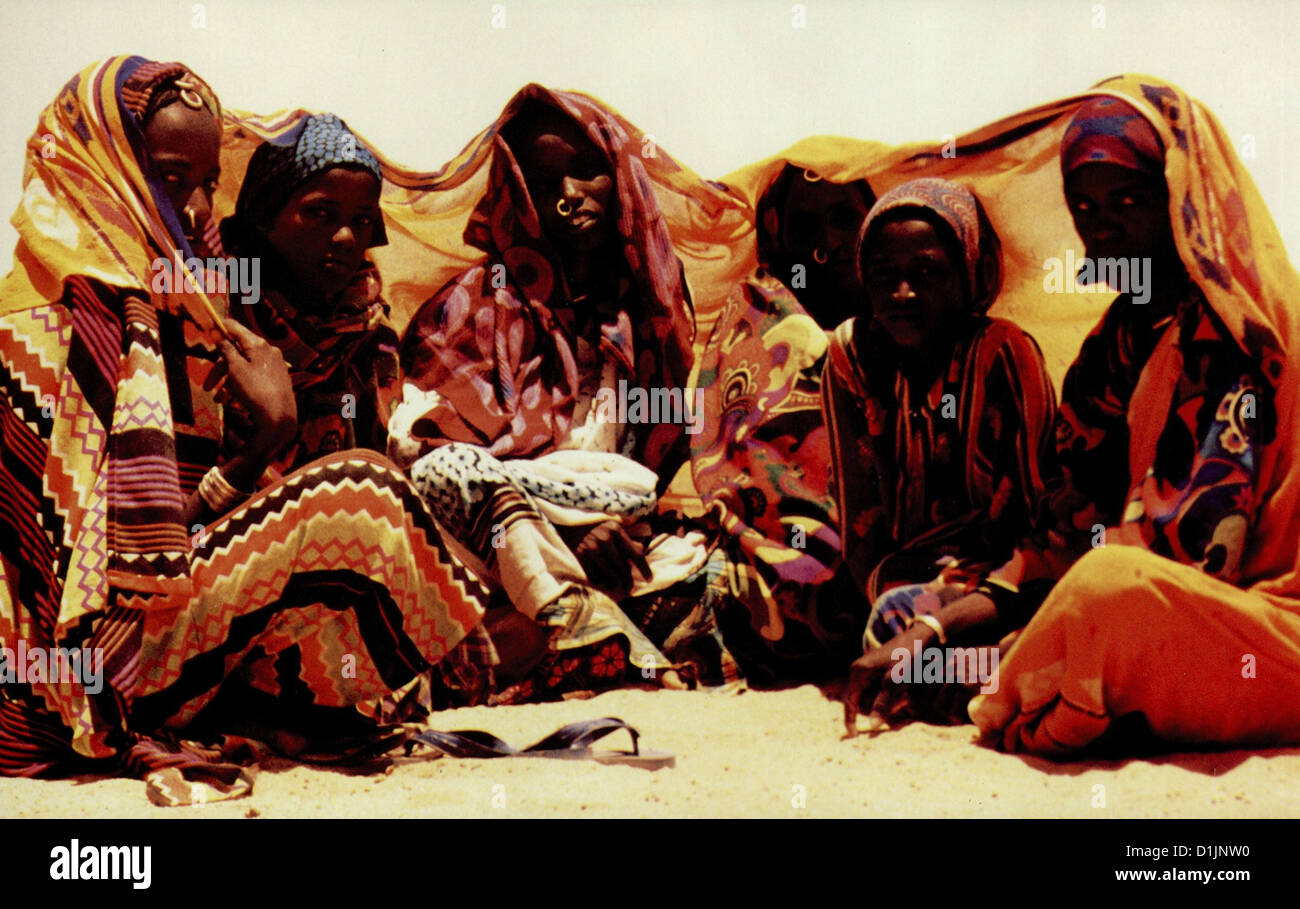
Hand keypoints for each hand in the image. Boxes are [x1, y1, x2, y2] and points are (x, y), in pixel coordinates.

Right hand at [205, 319, 297, 458]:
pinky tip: (231, 400)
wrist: (279, 417)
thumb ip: (226, 349)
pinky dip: (240, 386)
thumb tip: (217, 331)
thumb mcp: (235, 368)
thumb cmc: (256, 391)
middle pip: (236, 352)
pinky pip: (253, 377)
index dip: (219, 327)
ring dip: (227, 381)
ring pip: (243, 367)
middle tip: (207, 385)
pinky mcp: (276, 379)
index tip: (206, 328)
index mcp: (258, 344)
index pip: (235, 327)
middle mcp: (268, 351)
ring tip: (218, 398)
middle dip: (219, 368)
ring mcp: (273, 365)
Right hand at [563, 519, 649, 599]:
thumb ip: (627, 535)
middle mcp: (605, 540)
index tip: (649, 579)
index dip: (644, 569)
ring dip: (616, 585)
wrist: (565, 520)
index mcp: (616, 530)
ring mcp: (592, 549)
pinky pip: (596, 577)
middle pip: (624, 568)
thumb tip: (642, 548)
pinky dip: (601, 582)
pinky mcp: (581, 557)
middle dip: (629, 581)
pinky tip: (604, 583)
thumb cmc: (593, 523)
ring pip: (611, 576)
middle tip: (630, 588)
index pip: (636, 554)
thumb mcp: (612, 524)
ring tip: (618, 588)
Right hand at [843, 621, 937, 735]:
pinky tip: (905, 691)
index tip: (853, 735)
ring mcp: (867, 670)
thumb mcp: (895, 683)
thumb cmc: (906, 658)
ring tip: (906, 694)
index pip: (850, 702)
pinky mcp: (877, 670)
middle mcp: (859, 670)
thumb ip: (883, 704)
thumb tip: (873, 727)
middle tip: (901, 703)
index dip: (851, 720)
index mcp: (858, 672)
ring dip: (887, 701)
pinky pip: (879, 689)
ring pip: (872, 696)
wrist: (918, 638)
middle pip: (862, 700)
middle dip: (879, 707)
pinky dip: (890, 694)